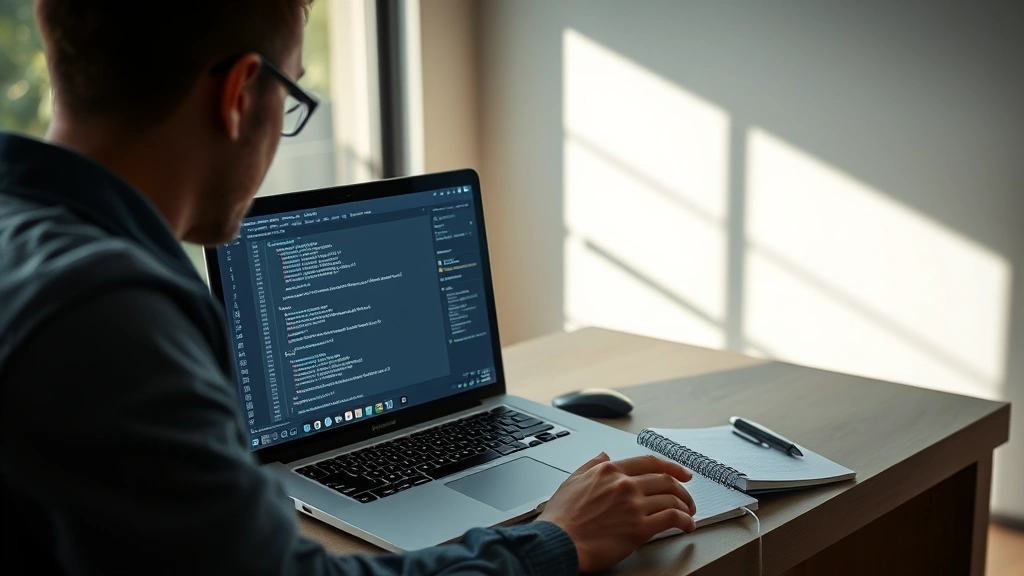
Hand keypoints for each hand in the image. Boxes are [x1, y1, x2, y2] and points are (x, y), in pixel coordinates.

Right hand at [537, 452, 696, 572]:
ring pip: (672, 498)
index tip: (682, 473)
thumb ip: (591, 466)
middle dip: (682, 489)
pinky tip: (687, 526)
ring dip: (686, 506)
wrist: (558, 541)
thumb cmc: (561, 518)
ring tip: (688, 514)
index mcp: (610, 471)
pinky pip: (672, 519)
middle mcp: (625, 484)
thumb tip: (603, 456)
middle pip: (665, 480)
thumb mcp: (572, 481)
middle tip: (687, 497)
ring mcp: (634, 505)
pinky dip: (685, 521)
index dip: (671, 467)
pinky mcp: (639, 528)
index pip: (649, 462)